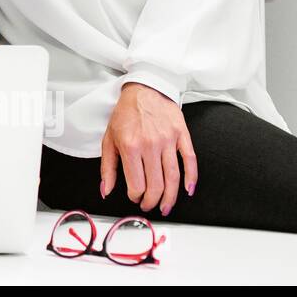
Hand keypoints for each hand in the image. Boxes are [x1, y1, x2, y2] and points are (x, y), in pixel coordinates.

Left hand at [100, 82, 197, 215]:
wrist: (144, 90)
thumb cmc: (126, 114)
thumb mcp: (109, 139)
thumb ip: (108, 167)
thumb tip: (105, 190)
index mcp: (130, 146)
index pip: (137, 184)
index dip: (136, 196)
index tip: (135, 197)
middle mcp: (150, 144)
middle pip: (156, 185)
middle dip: (153, 201)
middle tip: (150, 206)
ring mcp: (168, 140)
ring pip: (173, 177)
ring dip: (171, 197)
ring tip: (166, 206)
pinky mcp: (182, 135)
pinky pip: (190, 160)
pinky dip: (191, 178)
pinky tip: (188, 190)